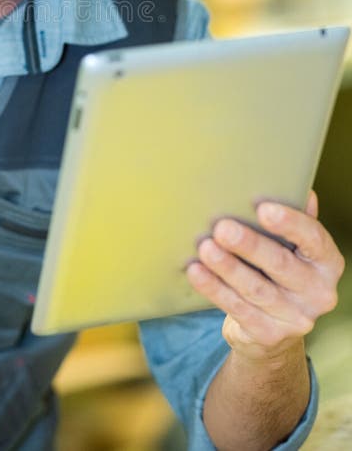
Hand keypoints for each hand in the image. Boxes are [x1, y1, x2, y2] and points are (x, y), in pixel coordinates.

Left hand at [186, 191, 345, 360]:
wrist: (272, 330)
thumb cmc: (278, 272)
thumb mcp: (292, 248)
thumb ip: (295, 220)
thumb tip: (298, 188)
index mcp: (327, 262)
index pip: (313, 239)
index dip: (290, 223)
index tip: (263, 208)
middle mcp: (318, 292)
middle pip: (281, 265)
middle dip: (249, 245)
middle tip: (222, 228)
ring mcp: (296, 318)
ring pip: (255, 288)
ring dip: (227, 267)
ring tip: (205, 248)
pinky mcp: (269, 335)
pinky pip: (237, 308)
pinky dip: (214, 288)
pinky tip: (196, 271)